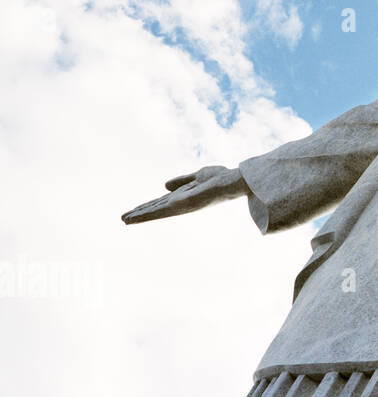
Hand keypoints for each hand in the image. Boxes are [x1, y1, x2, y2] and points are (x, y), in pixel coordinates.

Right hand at [121, 165, 247, 224]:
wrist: (235, 181)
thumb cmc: (222, 178)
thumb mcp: (199, 176)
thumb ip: (183, 180)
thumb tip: (164, 185)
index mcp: (184, 196)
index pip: (161, 202)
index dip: (148, 206)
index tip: (134, 210)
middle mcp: (181, 203)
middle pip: (156, 209)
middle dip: (140, 213)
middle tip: (123, 219)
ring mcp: (181, 205)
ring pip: (156, 212)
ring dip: (139, 216)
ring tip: (124, 220)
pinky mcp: (181, 205)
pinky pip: (160, 210)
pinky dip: (147, 214)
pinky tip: (136, 217)